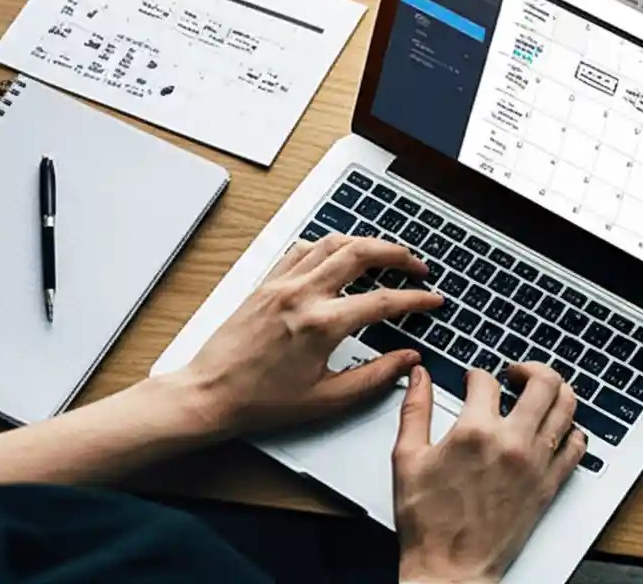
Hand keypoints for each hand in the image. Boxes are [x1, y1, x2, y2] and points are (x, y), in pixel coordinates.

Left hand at [165, 234, 442, 435]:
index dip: (415, 299)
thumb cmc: (262, 401)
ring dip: (365, 242)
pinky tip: (339, 253)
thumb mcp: (327, 399)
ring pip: (332, 243)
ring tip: (386, 253)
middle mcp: (302, 295)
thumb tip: (408, 360)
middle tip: (417, 265)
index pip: (382, 301)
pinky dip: (329, 245)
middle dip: (397, 254)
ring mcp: (281, 284)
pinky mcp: (266, 283)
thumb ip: (375, 376)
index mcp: (321, 325)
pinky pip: (303, 250)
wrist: (210, 394)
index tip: (432, 300)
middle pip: (361, 254)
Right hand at [393, 363, 585, 582]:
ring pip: (566, 407)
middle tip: (516, 374)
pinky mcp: (549, 485)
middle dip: (529, 368)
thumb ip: (415, 409)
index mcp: (474, 432)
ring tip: (540, 392)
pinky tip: (556, 429)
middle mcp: (512, 443)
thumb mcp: (407, 458)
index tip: (472, 380)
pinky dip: (571, 430)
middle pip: (543, 382)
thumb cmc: (428, 522)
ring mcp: (536, 463)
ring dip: (555, 391)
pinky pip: (577, 446)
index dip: (477, 374)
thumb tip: (419, 376)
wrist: (451, 568)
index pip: (487, 379)